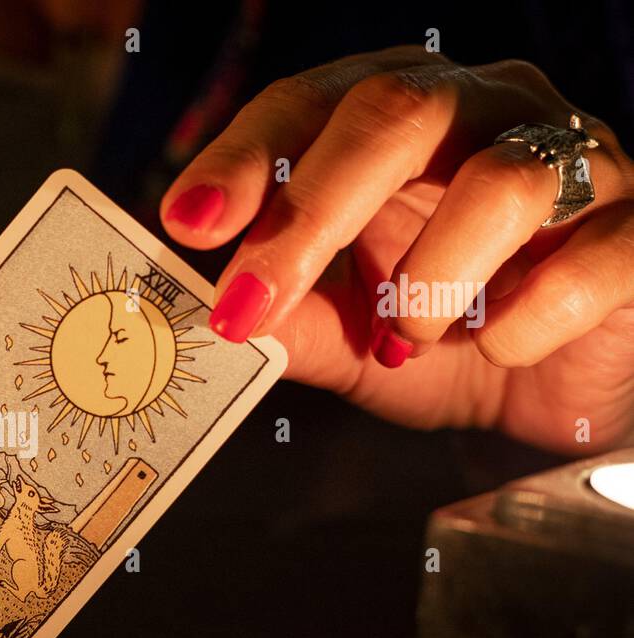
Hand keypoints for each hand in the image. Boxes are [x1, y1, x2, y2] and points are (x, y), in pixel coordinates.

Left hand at [160, 47, 633, 453]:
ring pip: (501, 183)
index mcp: (399, 118)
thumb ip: (284, 313)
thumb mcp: (341, 330)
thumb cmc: (438, 339)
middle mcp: (486, 113)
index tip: (188, 223)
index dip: (244, 158)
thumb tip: (210, 306)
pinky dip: (527, 320)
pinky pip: (592, 259)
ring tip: (409, 338)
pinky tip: (501, 345)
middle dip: (310, 214)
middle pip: (396, 114)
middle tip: (252, 299)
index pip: (309, 103)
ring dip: (431, 280)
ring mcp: (574, 161)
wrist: (550, 392)